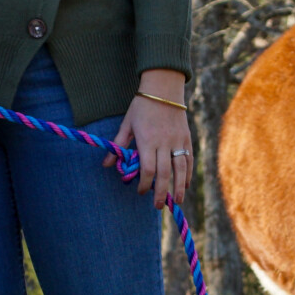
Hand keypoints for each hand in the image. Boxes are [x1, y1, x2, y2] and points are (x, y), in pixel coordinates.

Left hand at [111, 70, 191, 207]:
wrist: (164, 88)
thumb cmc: (142, 106)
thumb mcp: (127, 124)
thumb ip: (118, 145)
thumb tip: (107, 165)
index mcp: (148, 140)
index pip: (147, 169)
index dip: (144, 184)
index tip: (140, 192)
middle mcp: (164, 142)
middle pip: (165, 173)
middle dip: (161, 192)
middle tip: (157, 206)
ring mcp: (178, 141)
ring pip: (180, 169)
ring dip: (178, 187)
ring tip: (176, 201)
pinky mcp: (186, 138)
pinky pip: (188, 159)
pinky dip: (188, 174)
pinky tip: (185, 185)